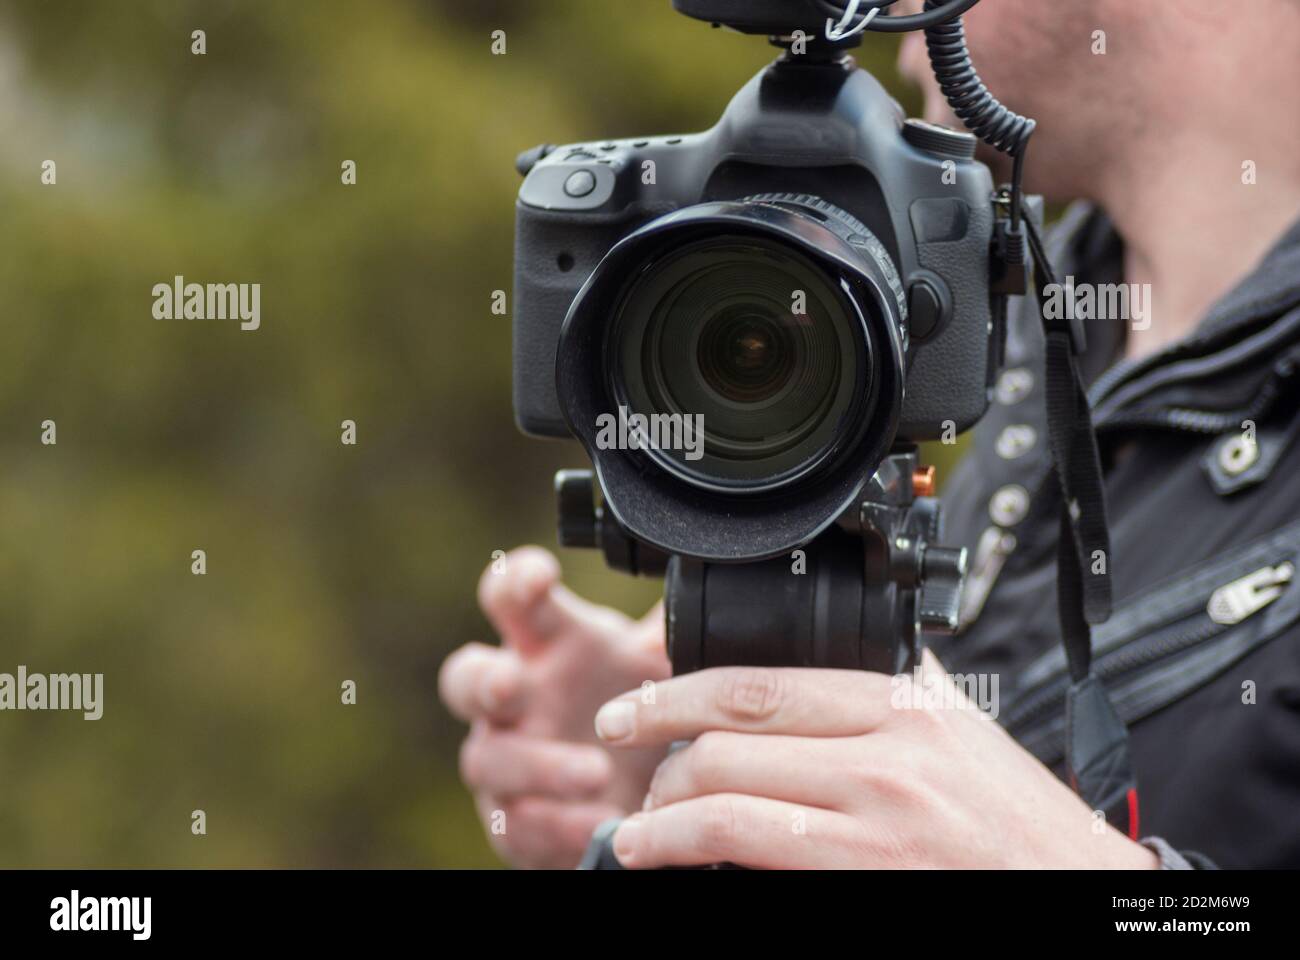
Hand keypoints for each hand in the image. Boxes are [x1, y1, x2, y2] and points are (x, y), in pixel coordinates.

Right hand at [440, 546, 670, 867]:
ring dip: (540, 765)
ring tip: (598, 772)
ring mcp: (508, 758)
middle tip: (508, 683)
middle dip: (481, 680)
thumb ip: (669, 628)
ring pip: (488, 758)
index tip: (540, 575)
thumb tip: (707, 586)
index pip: (512, 599)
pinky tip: (597, 823)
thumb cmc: (637, 705)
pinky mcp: (515, 818)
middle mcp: (516, 696)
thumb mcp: (659, 663)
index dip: (516, 580)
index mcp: (546, 643)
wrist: (639, 791)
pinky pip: (516, 824)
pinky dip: (556, 824)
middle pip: (465, 678)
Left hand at [595, 650, 1158, 868]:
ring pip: (726, 810)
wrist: (1084, 896)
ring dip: (662, 825)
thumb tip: (835, 658)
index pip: (756, 685)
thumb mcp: (963, 733)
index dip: (674, 695)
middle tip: (638, 780)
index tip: (632, 706)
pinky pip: (757, 861)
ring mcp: (874, 828)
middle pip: (728, 745)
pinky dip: (700, 861)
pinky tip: (680, 863)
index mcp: (901, 707)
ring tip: (638, 835)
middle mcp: (884, 761)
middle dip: (659, 764)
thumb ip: (897, 692)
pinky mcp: (864, 883)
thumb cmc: (1022, 825)